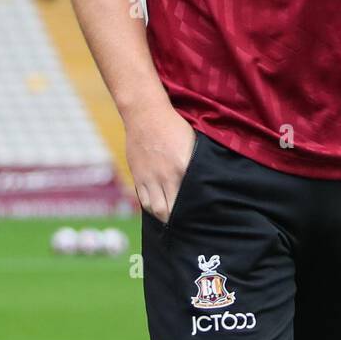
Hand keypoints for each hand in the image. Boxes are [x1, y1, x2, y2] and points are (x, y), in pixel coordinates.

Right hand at [126, 109, 196, 223]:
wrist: (146, 114)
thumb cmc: (173, 126)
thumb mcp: (191, 144)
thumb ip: (194, 166)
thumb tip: (203, 183)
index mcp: (183, 167)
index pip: (189, 199)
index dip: (193, 212)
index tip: (199, 218)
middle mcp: (165, 176)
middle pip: (169, 210)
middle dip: (177, 221)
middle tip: (185, 225)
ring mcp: (149, 177)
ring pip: (155, 208)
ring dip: (163, 217)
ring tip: (171, 220)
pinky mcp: (138, 176)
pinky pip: (143, 199)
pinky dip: (151, 207)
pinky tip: (158, 208)